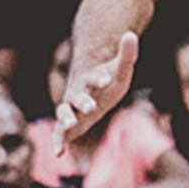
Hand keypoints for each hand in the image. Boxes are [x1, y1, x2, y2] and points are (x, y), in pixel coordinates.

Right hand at [57, 29, 138, 147]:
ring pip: (64, 113)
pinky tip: (58, 154)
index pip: (92, 79)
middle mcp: (77, 95)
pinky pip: (60, 134)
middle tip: (92, 106)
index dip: (97, 79)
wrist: (94, 91)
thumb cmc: (108, 81)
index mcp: (90, 81)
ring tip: (70, 125)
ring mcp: (71, 110)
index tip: (104, 80)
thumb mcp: (120, 70)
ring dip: (66, 118)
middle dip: (83, 101)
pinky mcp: (69, 125)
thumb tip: (130, 33)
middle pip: (76, 97)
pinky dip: (58, 142)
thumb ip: (126, 54)